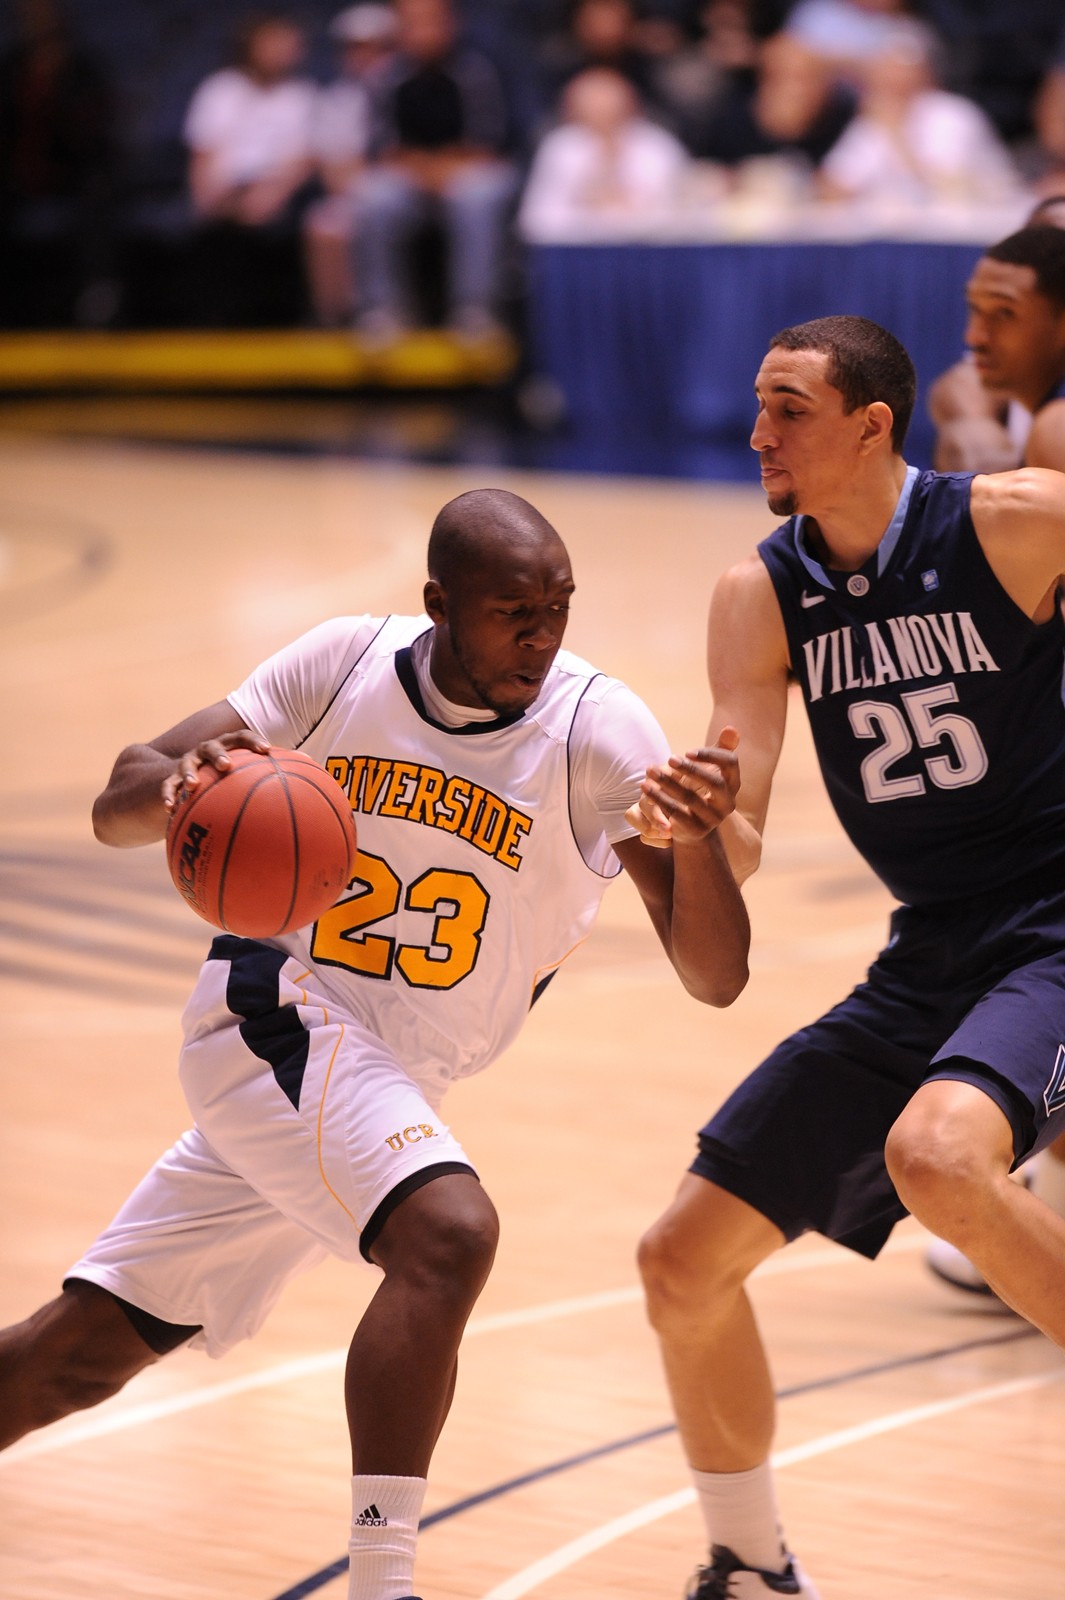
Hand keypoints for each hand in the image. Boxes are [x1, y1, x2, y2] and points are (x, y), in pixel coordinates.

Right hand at [162, 730, 270, 812]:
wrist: (189, 773)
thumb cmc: (228, 775)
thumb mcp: (247, 774)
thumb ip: (271, 775)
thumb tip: (306, 776)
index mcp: (229, 746)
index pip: (241, 737)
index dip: (253, 741)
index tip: (266, 750)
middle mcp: (207, 751)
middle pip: (213, 746)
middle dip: (219, 754)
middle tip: (226, 765)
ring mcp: (189, 763)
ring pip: (187, 764)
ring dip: (190, 774)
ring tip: (192, 786)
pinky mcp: (173, 778)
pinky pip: (169, 786)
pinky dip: (169, 795)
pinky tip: (171, 809)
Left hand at [636, 726, 740, 845]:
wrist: (694, 828)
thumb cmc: (702, 790)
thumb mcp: (711, 770)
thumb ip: (720, 749)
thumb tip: (731, 728)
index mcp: (734, 783)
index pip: (731, 763)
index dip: (711, 755)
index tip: (687, 751)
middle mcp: (728, 802)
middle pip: (715, 783)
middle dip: (692, 770)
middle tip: (669, 759)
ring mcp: (713, 818)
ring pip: (691, 799)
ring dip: (668, 783)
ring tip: (649, 771)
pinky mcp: (696, 830)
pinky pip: (676, 814)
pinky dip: (660, 800)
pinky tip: (645, 789)